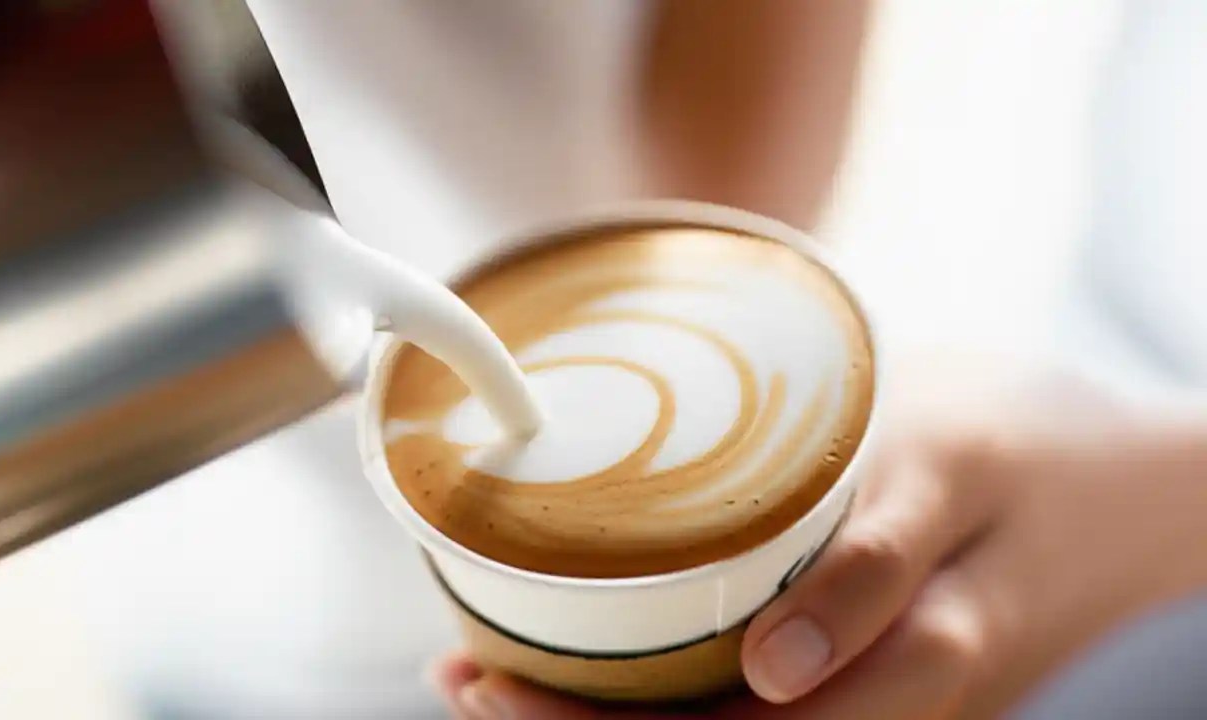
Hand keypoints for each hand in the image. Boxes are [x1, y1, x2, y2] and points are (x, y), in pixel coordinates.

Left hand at [429, 358, 1206, 718]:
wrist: (1129, 490)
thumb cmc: (1029, 447)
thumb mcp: (947, 459)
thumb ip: (861, 554)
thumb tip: (759, 655)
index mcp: (910, 655)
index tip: (490, 682)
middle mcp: (890, 704)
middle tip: (466, 681)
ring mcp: (882, 704)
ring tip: (495, 681)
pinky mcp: (876, 687)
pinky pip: (764, 711)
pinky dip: (667, 699)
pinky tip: (595, 669)